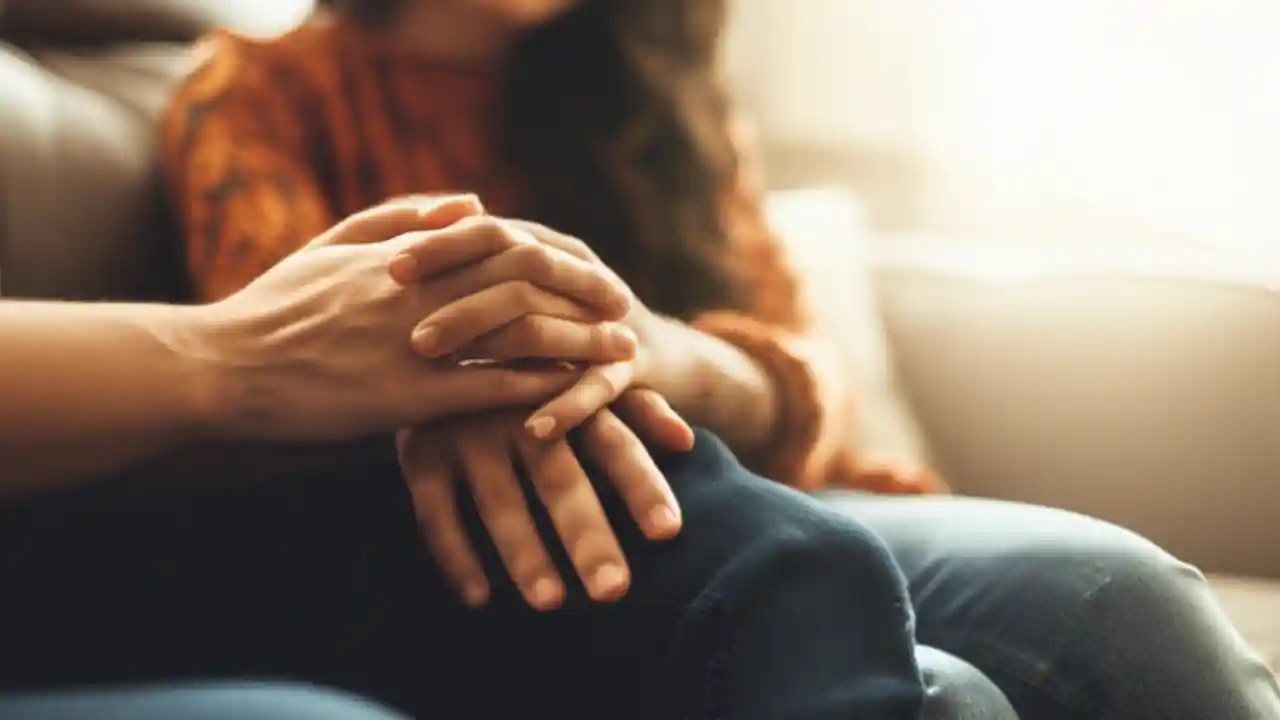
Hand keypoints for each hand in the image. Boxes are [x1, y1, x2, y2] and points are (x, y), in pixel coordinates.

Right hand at [190, 198, 631, 441]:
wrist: (221, 371)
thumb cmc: (271, 310)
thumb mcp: (330, 247)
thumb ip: (402, 218)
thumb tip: (472, 202)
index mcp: (404, 257)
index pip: (502, 244)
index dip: (557, 258)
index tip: (595, 273)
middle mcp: (417, 293)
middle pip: (525, 282)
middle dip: (584, 295)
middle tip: (626, 311)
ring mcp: (412, 345)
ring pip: (516, 333)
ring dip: (576, 343)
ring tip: (621, 358)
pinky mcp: (403, 398)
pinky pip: (485, 391)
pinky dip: (535, 391)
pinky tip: (574, 400)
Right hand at [398, 388, 690, 610]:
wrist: (435, 328)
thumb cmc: (528, 361)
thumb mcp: (580, 371)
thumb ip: (637, 406)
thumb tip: (688, 442)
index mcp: (566, 393)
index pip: (614, 444)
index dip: (640, 485)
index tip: (670, 532)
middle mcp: (517, 411)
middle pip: (559, 480)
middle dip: (587, 536)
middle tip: (613, 591)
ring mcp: (465, 430)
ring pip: (497, 500)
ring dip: (523, 552)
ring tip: (550, 604)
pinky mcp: (418, 448)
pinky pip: (433, 509)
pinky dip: (454, 554)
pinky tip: (478, 599)